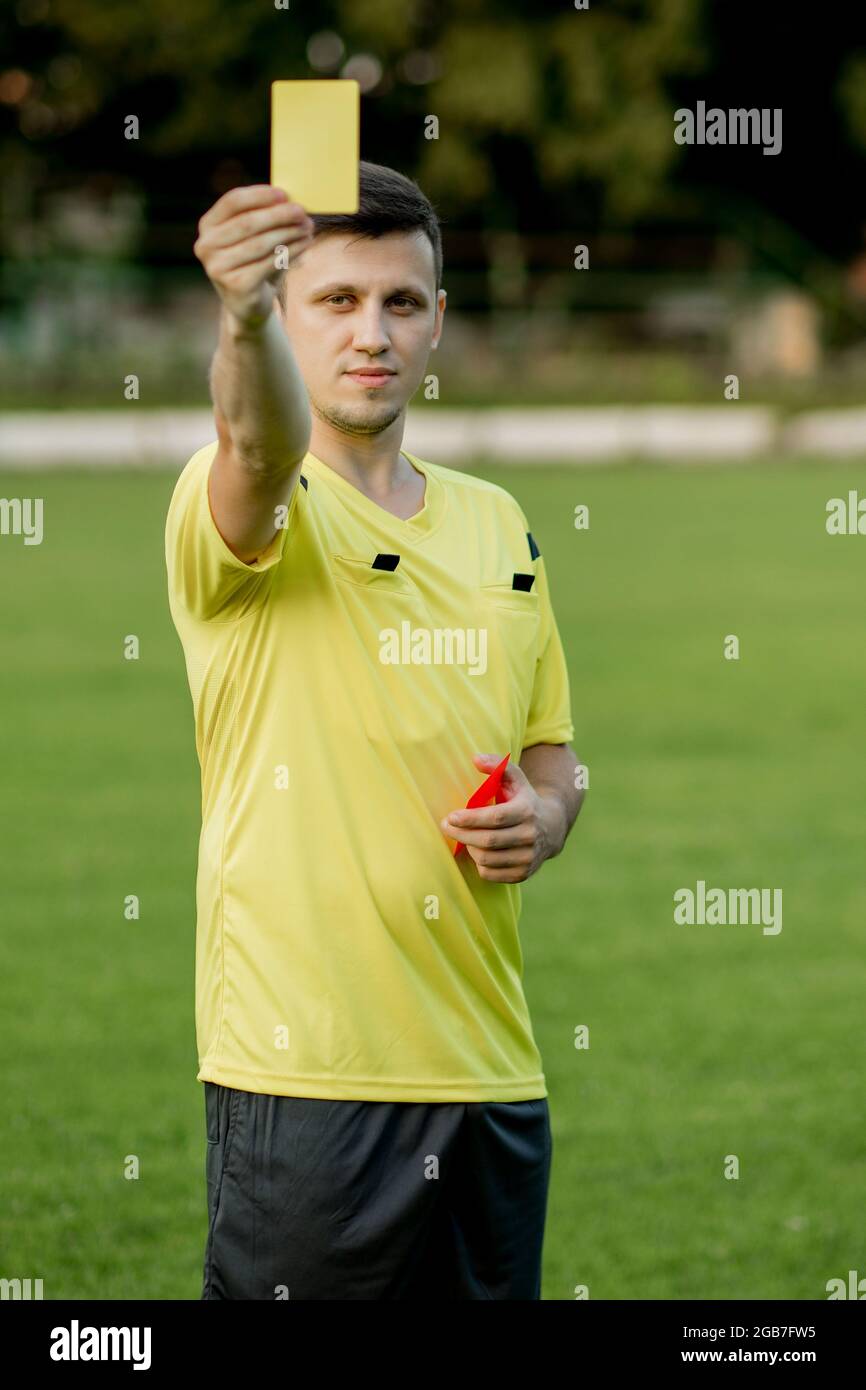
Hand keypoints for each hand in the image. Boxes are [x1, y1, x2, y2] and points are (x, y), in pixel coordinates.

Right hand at [194, 184, 313, 327]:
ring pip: (260, 244)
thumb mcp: (251, 237)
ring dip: (288, 233)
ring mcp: (217, 268)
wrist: (247, 303)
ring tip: (307, 228)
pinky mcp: (235, 286)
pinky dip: (290, 252)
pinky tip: (304, 245)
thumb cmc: (252, 262)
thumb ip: (261, 216)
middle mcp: (206, 246)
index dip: (259, 195)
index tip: (284, 194)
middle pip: (248, 222)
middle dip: (278, 215)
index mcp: (208, 226)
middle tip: (302, 212)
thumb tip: (290, 200)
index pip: (233, 202)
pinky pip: (269, 263)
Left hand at [440, 753, 565, 881]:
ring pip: (487, 859)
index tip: (451, 817)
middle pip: (488, 841)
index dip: (470, 819)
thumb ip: (496, 765)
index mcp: (526, 811)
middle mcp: (530, 836)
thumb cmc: (524, 799)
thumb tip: (475, 759)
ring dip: (470, 848)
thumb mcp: (515, 778)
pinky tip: (477, 851)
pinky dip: (479, 864)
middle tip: (446, 826)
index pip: (495, 818)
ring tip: (464, 837)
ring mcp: (528, 857)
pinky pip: (491, 874)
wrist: (551, 827)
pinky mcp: (524, 873)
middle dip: (462, 835)